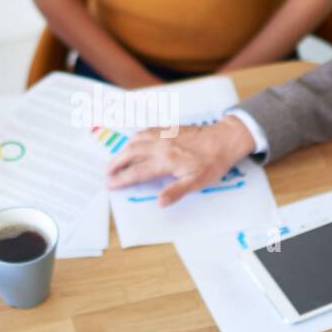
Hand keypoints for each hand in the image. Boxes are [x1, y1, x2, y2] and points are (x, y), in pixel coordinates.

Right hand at [105, 116, 254, 206]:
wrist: (225, 138)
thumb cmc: (213, 162)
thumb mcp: (198, 181)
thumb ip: (177, 191)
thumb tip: (160, 202)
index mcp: (166, 161)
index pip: (137, 172)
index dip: (122, 179)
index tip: (110, 184)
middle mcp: (161, 146)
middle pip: (130, 153)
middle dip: (116, 163)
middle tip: (107, 173)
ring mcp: (164, 135)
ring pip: (135, 140)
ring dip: (123, 150)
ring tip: (116, 159)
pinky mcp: (169, 129)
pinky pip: (145, 131)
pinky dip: (134, 137)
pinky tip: (133, 142)